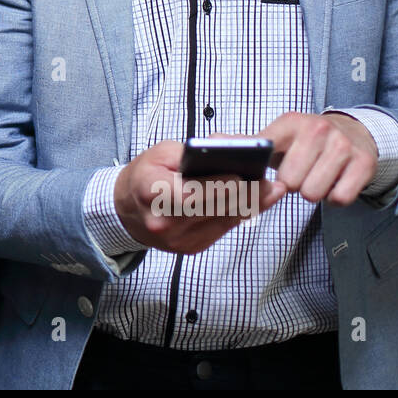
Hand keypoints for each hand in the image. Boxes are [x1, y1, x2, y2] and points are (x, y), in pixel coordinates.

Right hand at [113, 139, 287, 254]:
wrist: (125, 208)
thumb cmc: (144, 175)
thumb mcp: (161, 153)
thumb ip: (194, 152)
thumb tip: (229, 149)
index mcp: (152, 193)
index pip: (192, 194)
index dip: (220, 186)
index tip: (245, 176)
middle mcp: (164, 222)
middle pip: (214, 209)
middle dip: (245, 195)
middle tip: (270, 183)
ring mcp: (177, 240)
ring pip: (223, 221)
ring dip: (250, 206)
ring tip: (271, 190)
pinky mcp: (189, 248)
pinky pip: (221, 230)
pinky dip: (239, 214)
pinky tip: (255, 202)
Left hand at [258, 111, 377, 206]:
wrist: (355, 131)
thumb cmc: (307, 141)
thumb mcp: (278, 137)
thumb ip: (247, 143)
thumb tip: (213, 142)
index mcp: (290, 123)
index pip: (264, 151)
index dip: (260, 171)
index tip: (261, 175)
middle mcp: (318, 129)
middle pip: (289, 183)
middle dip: (292, 185)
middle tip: (301, 173)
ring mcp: (343, 145)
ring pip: (313, 193)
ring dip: (313, 192)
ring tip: (317, 176)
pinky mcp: (364, 163)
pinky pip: (339, 199)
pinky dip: (335, 198)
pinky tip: (335, 182)